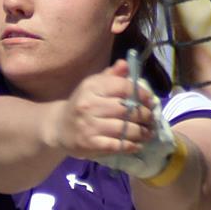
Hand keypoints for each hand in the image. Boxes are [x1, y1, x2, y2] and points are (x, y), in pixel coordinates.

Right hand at [42, 58, 162, 161]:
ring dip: (141, 132)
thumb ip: (111, 76)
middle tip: (151, 119)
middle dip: (144, 115)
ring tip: (148, 133)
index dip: (141, 94)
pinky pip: (116, 145)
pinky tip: (137, 145)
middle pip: (126, 110)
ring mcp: (89, 126)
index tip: (150, 101)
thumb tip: (126, 63)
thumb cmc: (82, 104)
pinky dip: (130, 146)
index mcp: (92, 87)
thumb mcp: (93, 86)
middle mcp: (89, 105)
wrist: (59, 127)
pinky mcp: (90, 144)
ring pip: (124, 129)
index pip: (123, 87)